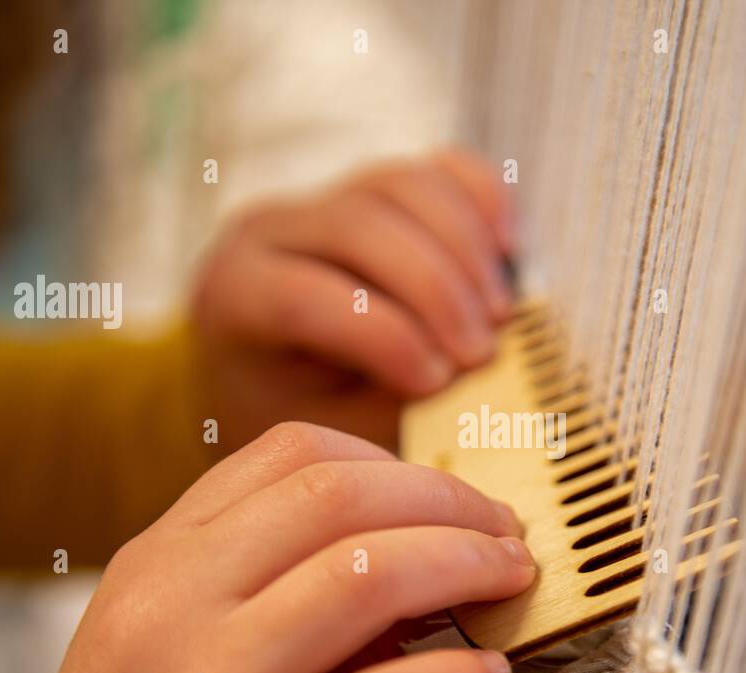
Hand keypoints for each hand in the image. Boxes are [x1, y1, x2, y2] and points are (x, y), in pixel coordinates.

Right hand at [0, 422, 533, 672]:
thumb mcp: (170, 630)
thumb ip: (263, 571)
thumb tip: (415, 540)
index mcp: (159, 561)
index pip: (292, 454)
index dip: (395, 462)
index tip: (447, 494)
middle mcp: (173, 611)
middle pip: (339, 498)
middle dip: (449, 504)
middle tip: (504, 535)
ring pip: (366, 578)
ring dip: (466, 567)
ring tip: (510, 584)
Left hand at [190, 149, 515, 451]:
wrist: (276, 376)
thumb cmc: (306, 412)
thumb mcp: (332, 428)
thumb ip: (393, 402)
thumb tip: (474, 380)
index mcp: (237, 297)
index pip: (302, 297)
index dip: (381, 336)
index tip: (436, 383)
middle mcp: (269, 232)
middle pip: (359, 226)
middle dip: (435, 290)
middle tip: (481, 353)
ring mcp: (325, 198)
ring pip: (402, 186)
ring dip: (466, 248)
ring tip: (498, 315)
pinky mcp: (377, 188)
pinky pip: (436, 170)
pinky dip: (481, 198)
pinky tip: (508, 250)